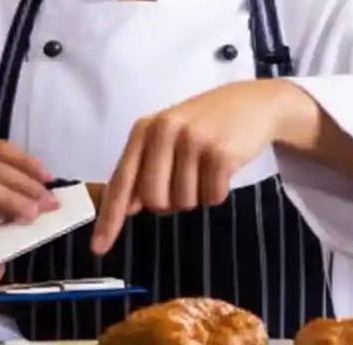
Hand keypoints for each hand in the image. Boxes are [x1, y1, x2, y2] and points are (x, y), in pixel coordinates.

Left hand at [91, 80, 309, 254]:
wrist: (254, 103)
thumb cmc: (204, 125)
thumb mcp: (167, 136)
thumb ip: (145, 168)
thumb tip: (129, 208)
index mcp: (143, 130)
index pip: (121, 182)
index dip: (110, 218)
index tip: (99, 248)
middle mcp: (163, 132)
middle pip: (154, 200)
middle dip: (170, 202)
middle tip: (185, 179)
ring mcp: (192, 141)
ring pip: (185, 203)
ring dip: (197, 195)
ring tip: (206, 167)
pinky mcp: (220, 153)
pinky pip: (213, 198)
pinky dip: (218, 192)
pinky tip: (223, 168)